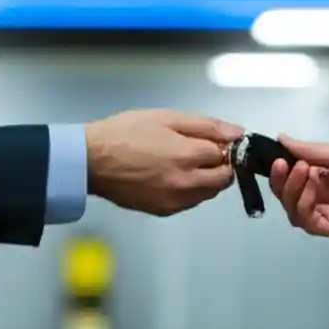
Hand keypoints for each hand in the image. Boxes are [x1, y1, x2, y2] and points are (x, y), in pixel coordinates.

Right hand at [86, 110, 243, 216]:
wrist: (91, 160)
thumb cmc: (124, 134)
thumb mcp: (167, 118)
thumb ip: (207, 126)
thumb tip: (237, 134)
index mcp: (187, 156)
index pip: (227, 155)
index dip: (222, 146)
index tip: (211, 141)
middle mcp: (185, 184)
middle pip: (223, 179)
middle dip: (219, 165)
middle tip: (199, 152)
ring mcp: (175, 201)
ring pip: (208, 193)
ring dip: (205, 179)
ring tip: (180, 163)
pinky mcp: (164, 211)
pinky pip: (190, 202)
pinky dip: (189, 191)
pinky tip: (170, 176)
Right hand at [269, 136, 328, 238]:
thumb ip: (310, 149)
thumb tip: (281, 138)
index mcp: (318, 178)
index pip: (288, 178)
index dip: (277, 170)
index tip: (275, 156)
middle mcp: (318, 197)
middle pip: (285, 196)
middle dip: (279, 180)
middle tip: (283, 163)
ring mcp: (325, 214)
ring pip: (292, 210)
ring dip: (291, 190)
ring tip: (302, 169)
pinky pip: (308, 221)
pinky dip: (304, 203)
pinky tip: (313, 184)